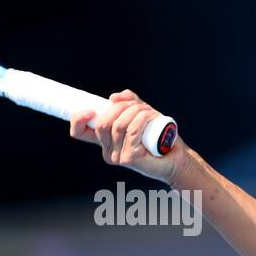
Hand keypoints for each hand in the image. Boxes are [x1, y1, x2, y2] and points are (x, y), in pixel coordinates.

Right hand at [70, 90, 184, 183]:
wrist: (177, 158)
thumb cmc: (159, 137)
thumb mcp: (141, 114)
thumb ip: (129, 102)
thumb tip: (114, 97)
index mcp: (104, 141)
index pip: (79, 132)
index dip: (78, 119)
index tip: (90, 109)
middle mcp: (107, 151)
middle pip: (101, 124)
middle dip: (120, 107)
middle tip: (137, 105)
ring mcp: (117, 157)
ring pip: (118, 125)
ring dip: (135, 111)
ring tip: (149, 111)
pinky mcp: (129, 159)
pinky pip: (132, 131)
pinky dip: (142, 118)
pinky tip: (153, 116)